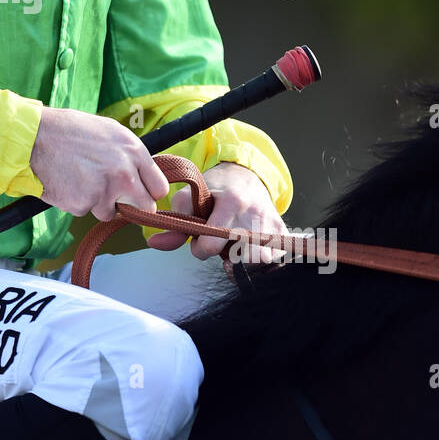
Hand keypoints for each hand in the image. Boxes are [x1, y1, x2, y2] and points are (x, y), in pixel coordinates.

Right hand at [29, 107, 169, 220]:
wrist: (34, 138)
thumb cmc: (69, 131)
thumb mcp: (109, 131)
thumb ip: (130, 155)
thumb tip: (142, 174)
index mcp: (134, 151)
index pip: (159, 188)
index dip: (149, 192)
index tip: (140, 193)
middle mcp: (124, 173)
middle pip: (145, 209)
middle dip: (132, 206)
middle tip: (115, 197)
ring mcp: (104, 191)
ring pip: (110, 212)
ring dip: (99, 203)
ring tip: (81, 179)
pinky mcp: (83, 205)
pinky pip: (86, 211)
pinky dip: (77, 202)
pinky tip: (68, 182)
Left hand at [145, 161, 286, 264]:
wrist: (245, 177)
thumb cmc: (214, 190)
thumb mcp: (190, 198)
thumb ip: (174, 223)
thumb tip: (155, 243)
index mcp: (231, 203)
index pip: (213, 243)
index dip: (201, 249)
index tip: (200, 242)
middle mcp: (255, 214)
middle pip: (243, 258)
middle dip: (227, 259)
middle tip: (220, 248)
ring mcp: (272, 224)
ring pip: (261, 262)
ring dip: (245, 263)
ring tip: (235, 250)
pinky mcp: (283, 232)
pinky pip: (276, 261)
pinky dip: (262, 263)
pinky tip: (250, 251)